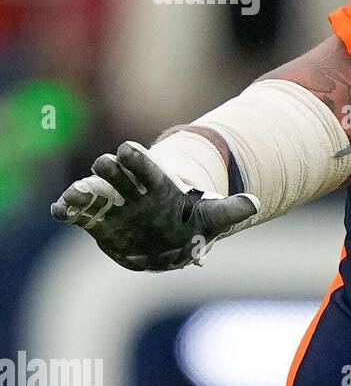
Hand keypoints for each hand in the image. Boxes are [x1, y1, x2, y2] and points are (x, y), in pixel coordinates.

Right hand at [50, 141, 257, 271]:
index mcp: (159, 185)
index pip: (148, 169)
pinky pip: (79, 214)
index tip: (128, 149)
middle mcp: (132, 191)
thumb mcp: (213, 216)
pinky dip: (69, 210)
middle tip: (106, 162)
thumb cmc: (190, 220)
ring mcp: (112, 205)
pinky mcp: (97, 221)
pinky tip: (60, 210)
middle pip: (119, 175)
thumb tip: (255, 204)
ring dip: (84, 191)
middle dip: (113, 169)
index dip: (139, 160)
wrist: (169, 237)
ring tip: (76, 194)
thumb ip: (230, 210)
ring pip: (95, 193)